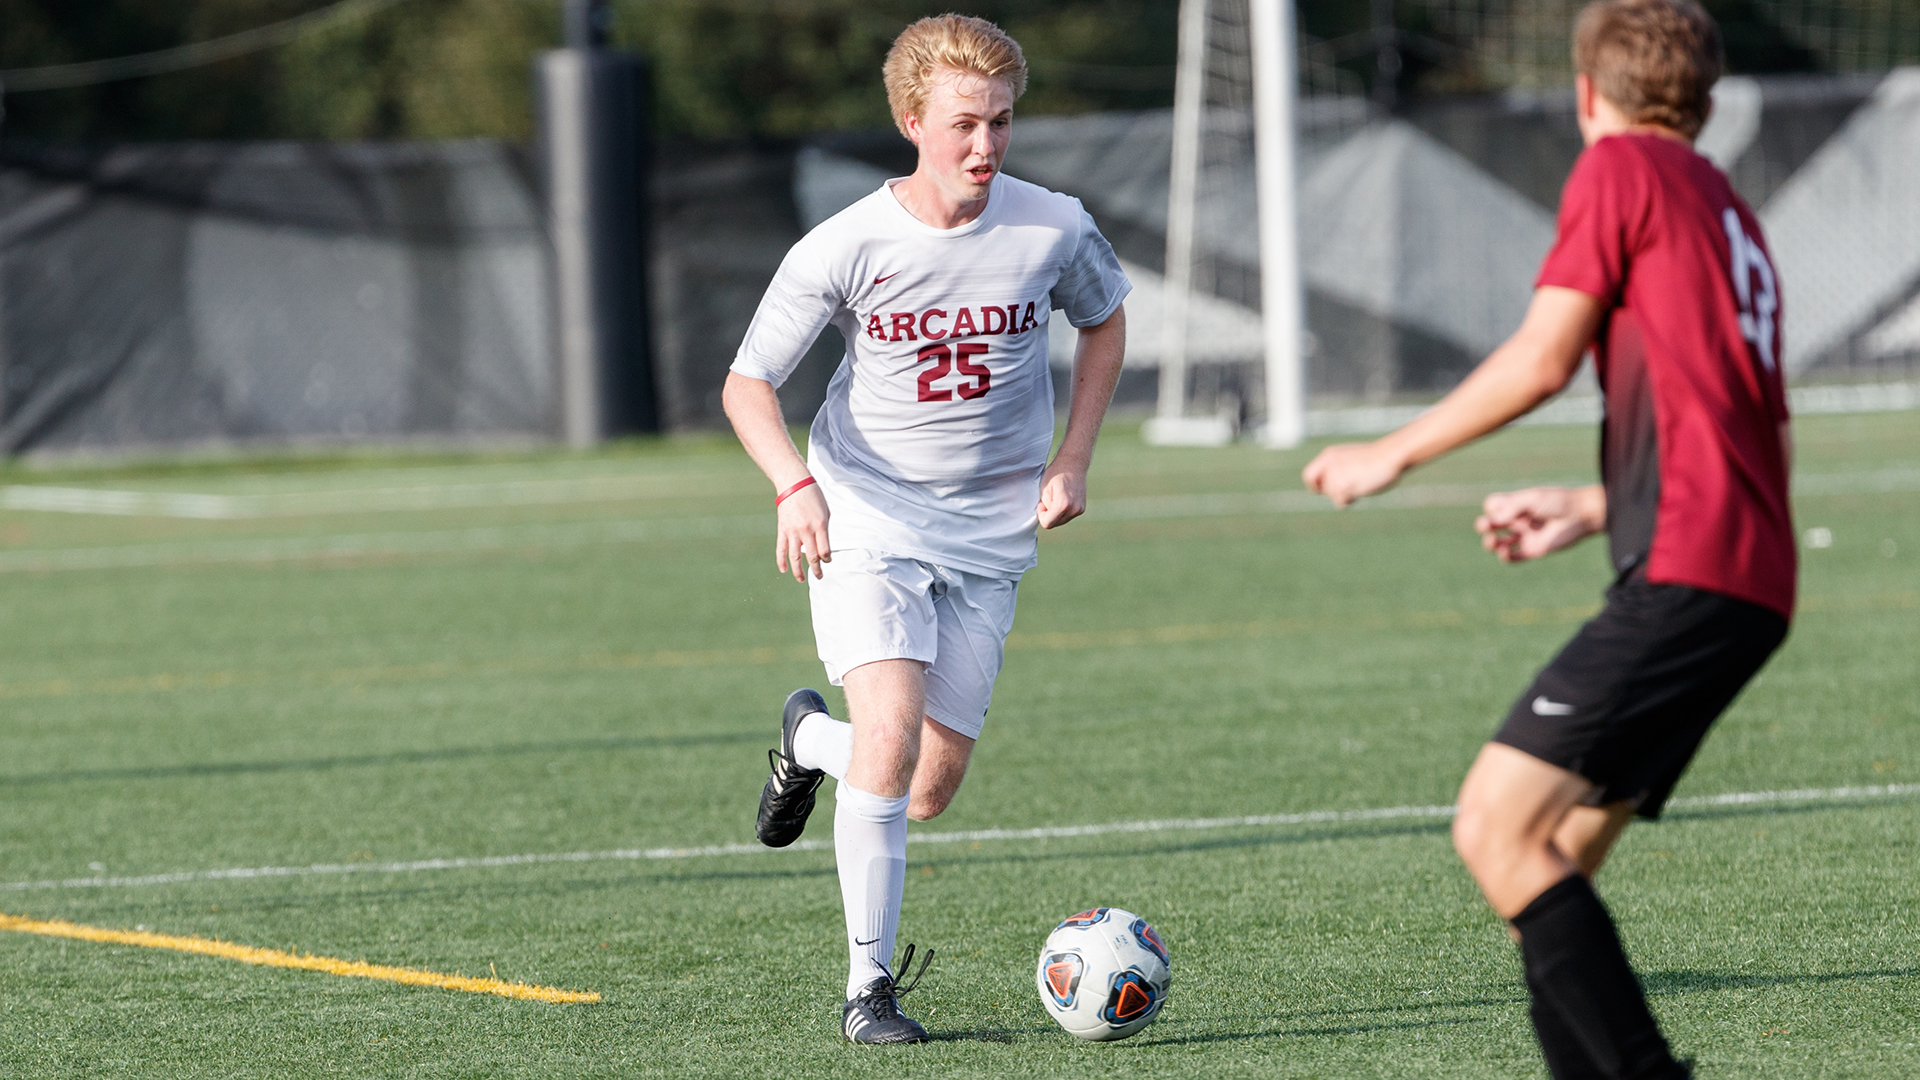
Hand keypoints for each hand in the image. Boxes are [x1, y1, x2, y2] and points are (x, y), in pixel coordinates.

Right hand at [775, 484, 830, 579]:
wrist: (794, 484)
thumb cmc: (813, 496)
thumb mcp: (825, 511)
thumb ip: (824, 529)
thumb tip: (823, 546)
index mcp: (820, 526)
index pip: (825, 551)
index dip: (827, 559)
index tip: (827, 560)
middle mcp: (806, 531)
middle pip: (812, 557)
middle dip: (816, 569)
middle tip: (819, 576)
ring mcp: (793, 531)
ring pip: (795, 557)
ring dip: (799, 571)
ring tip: (801, 580)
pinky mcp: (782, 530)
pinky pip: (781, 549)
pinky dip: (781, 561)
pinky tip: (784, 570)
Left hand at [1036, 461, 1086, 528]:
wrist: (1073, 464)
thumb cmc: (1056, 474)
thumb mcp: (1044, 489)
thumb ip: (1044, 506)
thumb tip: (1047, 516)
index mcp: (1063, 505)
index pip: (1047, 524)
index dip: (1041, 514)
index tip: (1041, 503)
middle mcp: (1074, 509)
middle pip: (1054, 523)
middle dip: (1048, 514)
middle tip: (1048, 499)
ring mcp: (1079, 510)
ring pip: (1061, 521)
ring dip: (1055, 513)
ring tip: (1056, 497)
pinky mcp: (1082, 509)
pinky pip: (1067, 516)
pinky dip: (1062, 511)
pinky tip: (1063, 498)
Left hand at [1301, 441, 1406, 506]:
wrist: (1390, 456)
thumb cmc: (1376, 458)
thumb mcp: (1351, 458)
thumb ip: (1339, 468)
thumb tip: (1332, 485)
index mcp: (1328, 455)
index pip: (1308, 475)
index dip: (1315, 486)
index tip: (1322, 491)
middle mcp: (1328, 464)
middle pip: (1321, 489)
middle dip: (1332, 492)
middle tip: (1347, 489)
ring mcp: (1335, 475)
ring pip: (1333, 496)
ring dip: (1345, 496)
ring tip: (1362, 483)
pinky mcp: (1343, 486)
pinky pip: (1340, 502)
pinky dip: (1350, 500)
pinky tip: (1362, 489)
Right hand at [1475, 486, 1604, 562]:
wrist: (1580, 515)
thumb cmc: (1558, 502)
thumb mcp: (1532, 498)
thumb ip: (1512, 507)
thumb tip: (1493, 520)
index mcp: (1517, 505)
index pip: (1494, 507)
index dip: (1491, 509)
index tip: (1498, 508)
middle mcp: (1519, 520)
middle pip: (1493, 525)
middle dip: (1485, 526)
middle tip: (1486, 527)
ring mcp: (1525, 536)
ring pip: (1500, 543)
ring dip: (1491, 543)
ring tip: (1492, 542)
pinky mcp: (1533, 550)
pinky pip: (1514, 558)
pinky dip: (1505, 557)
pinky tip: (1504, 553)